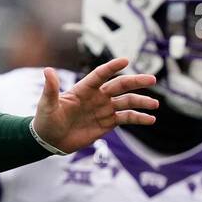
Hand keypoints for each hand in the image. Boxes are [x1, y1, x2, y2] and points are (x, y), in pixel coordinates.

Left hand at [31, 58, 157, 153]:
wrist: (50, 140)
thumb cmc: (46, 120)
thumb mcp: (47, 104)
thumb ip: (51, 89)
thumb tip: (47, 70)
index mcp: (83, 89)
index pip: (100, 75)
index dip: (111, 68)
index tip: (125, 61)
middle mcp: (97, 96)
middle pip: (119, 85)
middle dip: (136, 82)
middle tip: (152, 80)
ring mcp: (104, 109)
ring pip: (126, 102)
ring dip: (141, 102)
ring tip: (154, 104)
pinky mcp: (108, 123)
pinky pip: (126, 118)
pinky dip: (139, 118)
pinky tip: (151, 119)